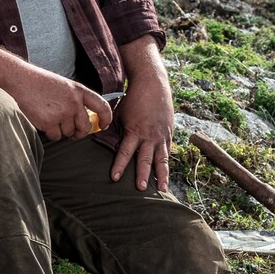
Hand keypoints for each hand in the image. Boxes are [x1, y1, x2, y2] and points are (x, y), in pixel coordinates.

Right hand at [6, 58, 113, 142]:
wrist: (22, 80)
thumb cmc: (43, 83)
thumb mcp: (66, 86)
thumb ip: (77, 100)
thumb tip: (85, 119)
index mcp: (79, 91)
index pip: (102, 106)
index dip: (106, 118)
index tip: (103, 125)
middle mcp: (73, 103)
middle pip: (85, 127)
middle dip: (80, 133)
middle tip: (75, 133)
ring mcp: (61, 113)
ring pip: (69, 133)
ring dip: (62, 131)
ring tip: (52, 119)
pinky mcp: (49, 122)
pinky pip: (56, 136)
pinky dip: (51, 133)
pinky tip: (45, 122)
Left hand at [111, 37, 174, 192]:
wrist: (152, 84)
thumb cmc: (132, 99)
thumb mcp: (119, 114)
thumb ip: (115, 130)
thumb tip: (105, 141)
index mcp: (134, 131)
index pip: (125, 152)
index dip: (119, 165)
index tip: (115, 178)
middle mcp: (149, 136)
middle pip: (146, 159)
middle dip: (143, 175)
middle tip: (140, 189)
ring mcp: (161, 135)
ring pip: (162, 159)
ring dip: (161, 175)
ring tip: (162, 189)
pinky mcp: (169, 133)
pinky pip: (168, 151)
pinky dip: (168, 163)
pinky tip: (167, 174)